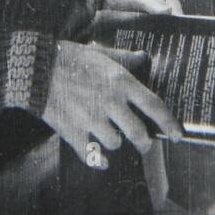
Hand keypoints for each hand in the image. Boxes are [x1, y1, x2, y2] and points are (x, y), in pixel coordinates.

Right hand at [41, 40, 182, 164]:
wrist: (36, 68)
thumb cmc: (70, 58)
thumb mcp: (102, 53)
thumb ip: (125, 58)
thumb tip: (144, 57)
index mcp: (121, 82)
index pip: (154, 107)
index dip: (169, 124)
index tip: (177, 135)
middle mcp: (110, 103)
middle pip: (139, 134)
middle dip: (145, 143)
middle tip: (145, 144)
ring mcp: (91, 120)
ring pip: (115, 143)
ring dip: (116, 142)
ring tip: (111, 136)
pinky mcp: (73, 132)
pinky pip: (92, 156)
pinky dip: (99, 161)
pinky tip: (102, 160)